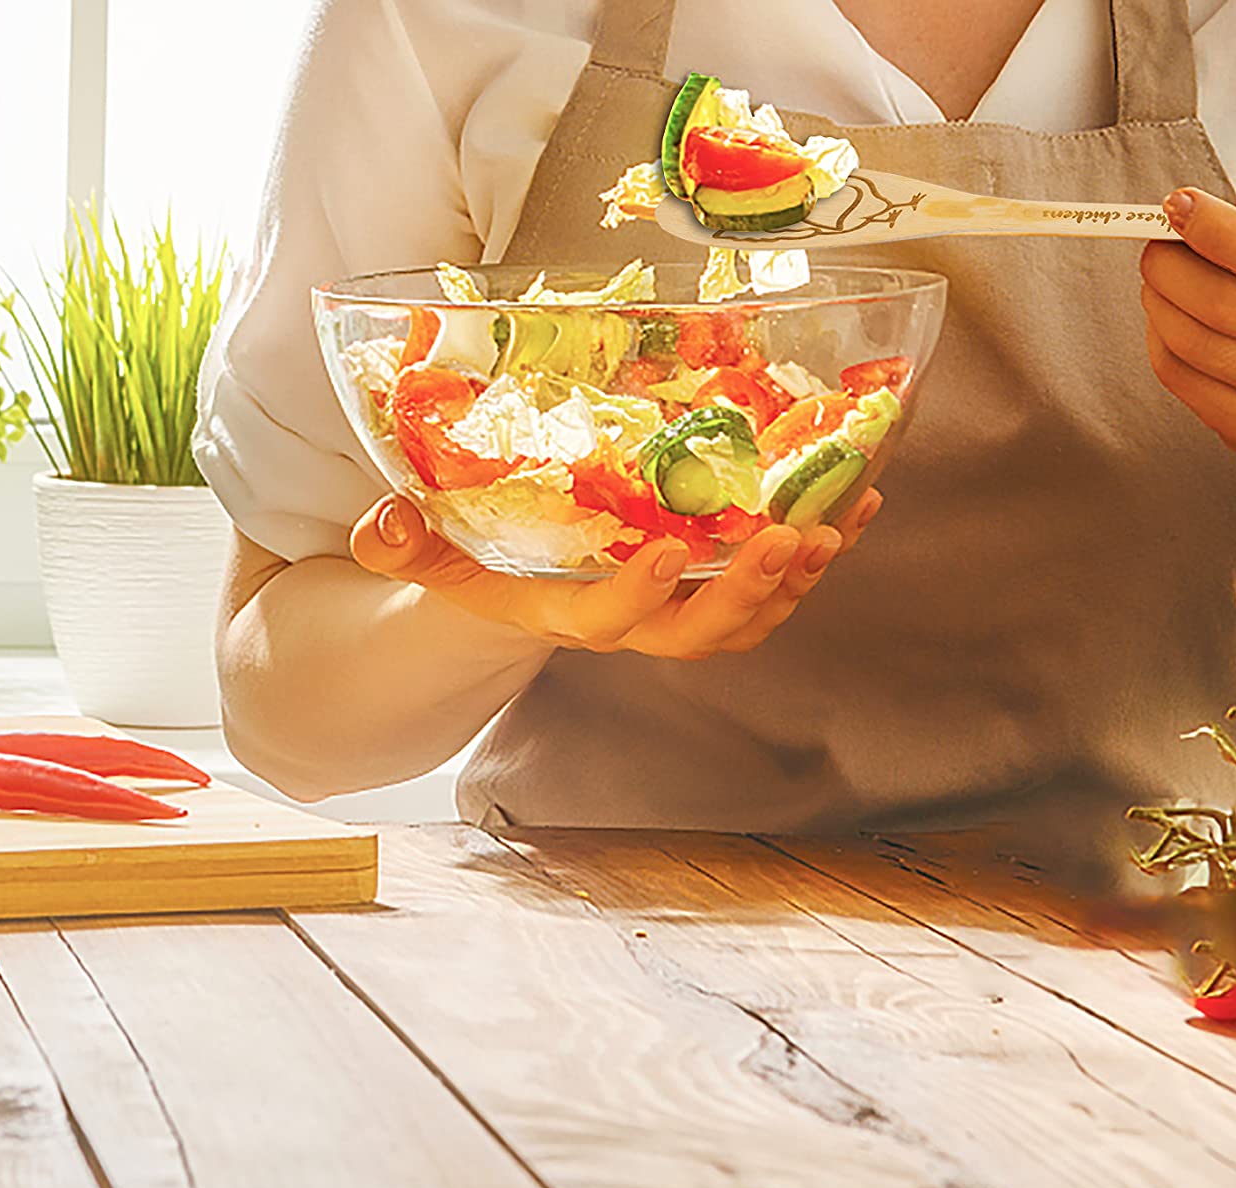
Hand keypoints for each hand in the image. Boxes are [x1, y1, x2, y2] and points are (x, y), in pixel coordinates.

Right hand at [349, 490, 881, 659]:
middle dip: (749, 591)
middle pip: (699, 634)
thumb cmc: (475, 565)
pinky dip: (819, 551)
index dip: (638, 596)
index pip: (604, 623)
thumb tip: (380, 522)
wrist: (515, 589)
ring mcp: (676, 611)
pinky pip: (774, 586)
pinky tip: (855, 504)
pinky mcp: (711, 588)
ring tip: (838, 520)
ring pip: (750, 616)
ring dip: (800, 576)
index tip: (668, 552)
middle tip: (789, 537)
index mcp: (564, 614)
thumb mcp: (428, 555)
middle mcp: (630, 625)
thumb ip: (400, 544)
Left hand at [1139, 160, 1235, 467]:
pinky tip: (1167, 318)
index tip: (1178, 204)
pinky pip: (1183, 381)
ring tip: (1158, 277)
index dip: (1220, 231)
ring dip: (1159, 301)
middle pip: (1229, 306)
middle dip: (1173, 266)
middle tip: (1155, 244)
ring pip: (1196, 345)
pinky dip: (1160, 340)